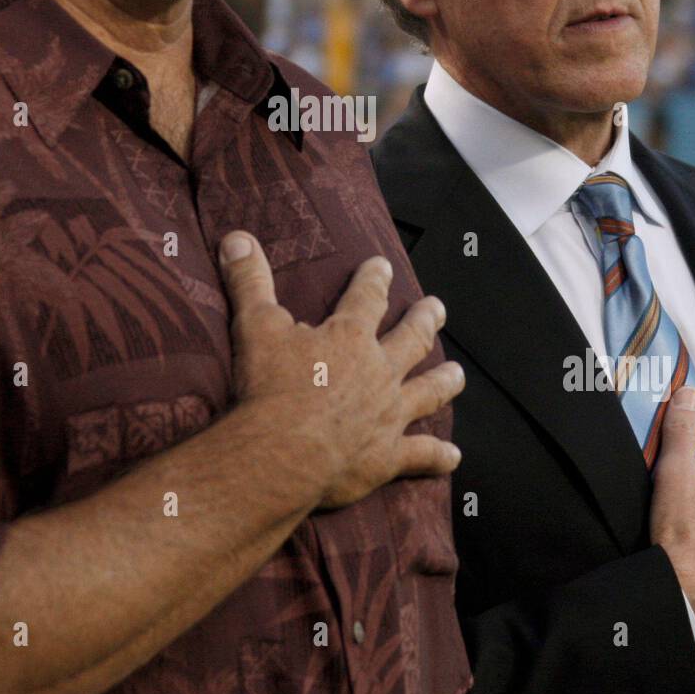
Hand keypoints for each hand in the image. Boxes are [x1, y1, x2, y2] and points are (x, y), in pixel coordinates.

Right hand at [218, 230, 463, 509]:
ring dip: (444, 382)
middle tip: (437, 308)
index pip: (367, 297)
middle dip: (424, 320)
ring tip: (458, 374)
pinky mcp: (386, 456)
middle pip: (411, 340)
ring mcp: (388, 415)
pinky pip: (420, 454)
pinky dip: (438, 456)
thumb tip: (236, 238)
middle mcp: (378, 371)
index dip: (375, 279)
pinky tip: (453, 456)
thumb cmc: (268, 388)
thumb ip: (250, 281)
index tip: (383, 266)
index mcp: (349, 337)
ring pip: (427, 392)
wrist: (280, 454)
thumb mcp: (254, 325)